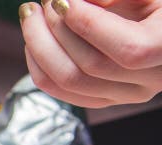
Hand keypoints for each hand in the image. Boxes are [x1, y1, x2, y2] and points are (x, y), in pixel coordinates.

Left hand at [18, 0, 161, 107]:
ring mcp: (123, 95)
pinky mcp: (103, 99)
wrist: (159, 28)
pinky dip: (39, 66)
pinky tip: (32, 41)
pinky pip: (62, 92)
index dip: (88, 24)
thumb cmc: (156, 4)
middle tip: (41, 3)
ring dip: (39, 48)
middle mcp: (148, 81)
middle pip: (89, 68)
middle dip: (55, 31)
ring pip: (70, 83)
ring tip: (32, 16)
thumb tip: (78, 1)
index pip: (128, 49)